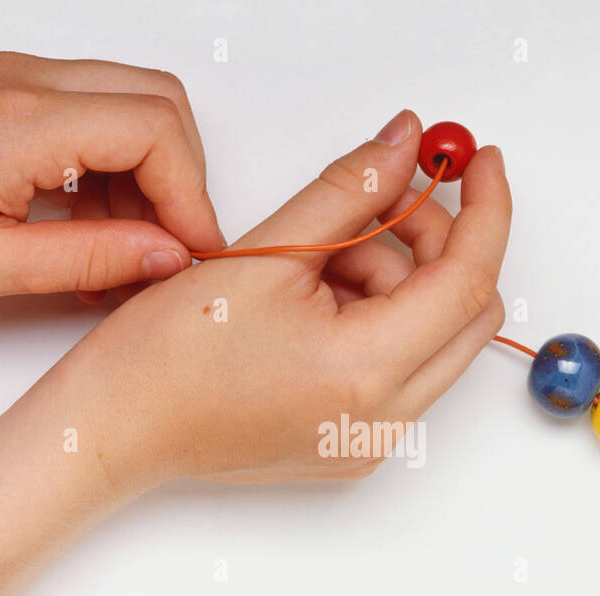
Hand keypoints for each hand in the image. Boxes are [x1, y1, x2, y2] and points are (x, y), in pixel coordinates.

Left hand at [0, 52, 223, 304]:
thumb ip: (91, 261)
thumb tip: (170, 257)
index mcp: (19, 121)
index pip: (155, 130)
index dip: (192, 197)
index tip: (194, 254)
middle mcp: (23, 80)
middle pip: (158, 102)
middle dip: (182, 179)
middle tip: (169, 250)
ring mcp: (14, 79)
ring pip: (130, 104)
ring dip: (147, 177)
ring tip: (124, 255)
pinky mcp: (5, 92)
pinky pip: (90, 115)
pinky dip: (112, 170)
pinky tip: (91, 231)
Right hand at [62, 109, 510, 493]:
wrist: (116, 430)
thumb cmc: (167, 356)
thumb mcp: (266, 252)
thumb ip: (351, 191)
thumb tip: (404, 145)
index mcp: (366, 373)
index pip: (467, 280)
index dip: (483, 210)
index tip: (476, 161)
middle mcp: (384, 422)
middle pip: (463, 312)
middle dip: (433, 245)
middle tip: (378, 202)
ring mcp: (372, 442)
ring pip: (432, 338)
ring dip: (392, 282)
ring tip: (310, 266)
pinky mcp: (354, 447)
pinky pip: (401, 370)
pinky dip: (376, 322)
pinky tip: (313, 304)